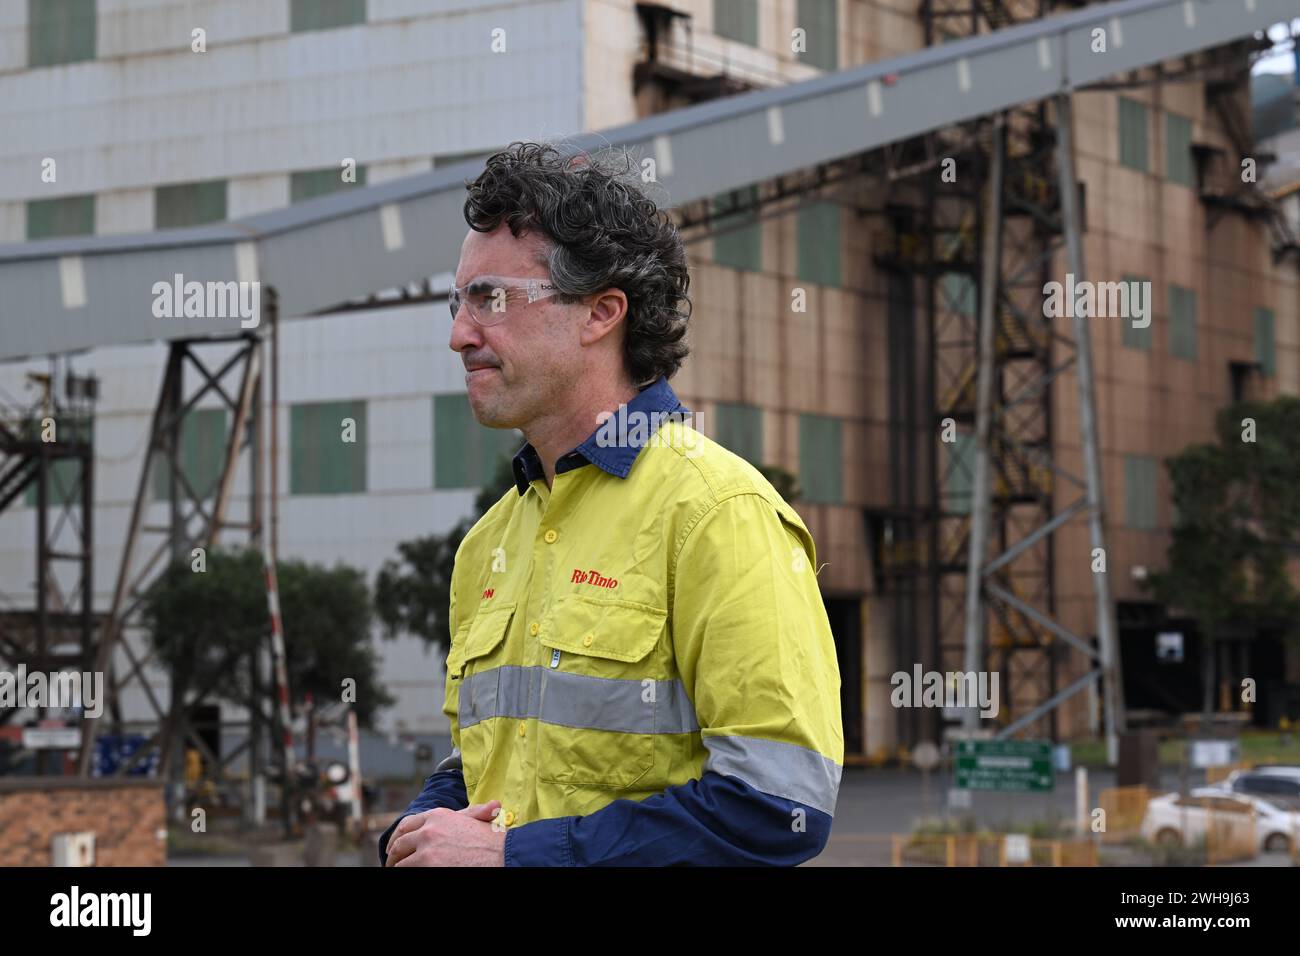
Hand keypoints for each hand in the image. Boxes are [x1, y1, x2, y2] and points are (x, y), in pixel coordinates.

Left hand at [385, 800, 505, 866]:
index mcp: (437, 816)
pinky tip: (409, 875)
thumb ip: (472, 812)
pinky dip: (407, 874)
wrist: (503, 856)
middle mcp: (428, 831)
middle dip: (393, 856)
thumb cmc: (493, 841)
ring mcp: (426, 851)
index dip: (396, 838)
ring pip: (401, 863)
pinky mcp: (427, 866)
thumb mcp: (479, 820)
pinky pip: (408, 872)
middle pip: (400, 845)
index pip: (406, 826)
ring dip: (398, 869)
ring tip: (398, 872)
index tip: (393, 848)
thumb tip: (492, 805)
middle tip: (392, 865)